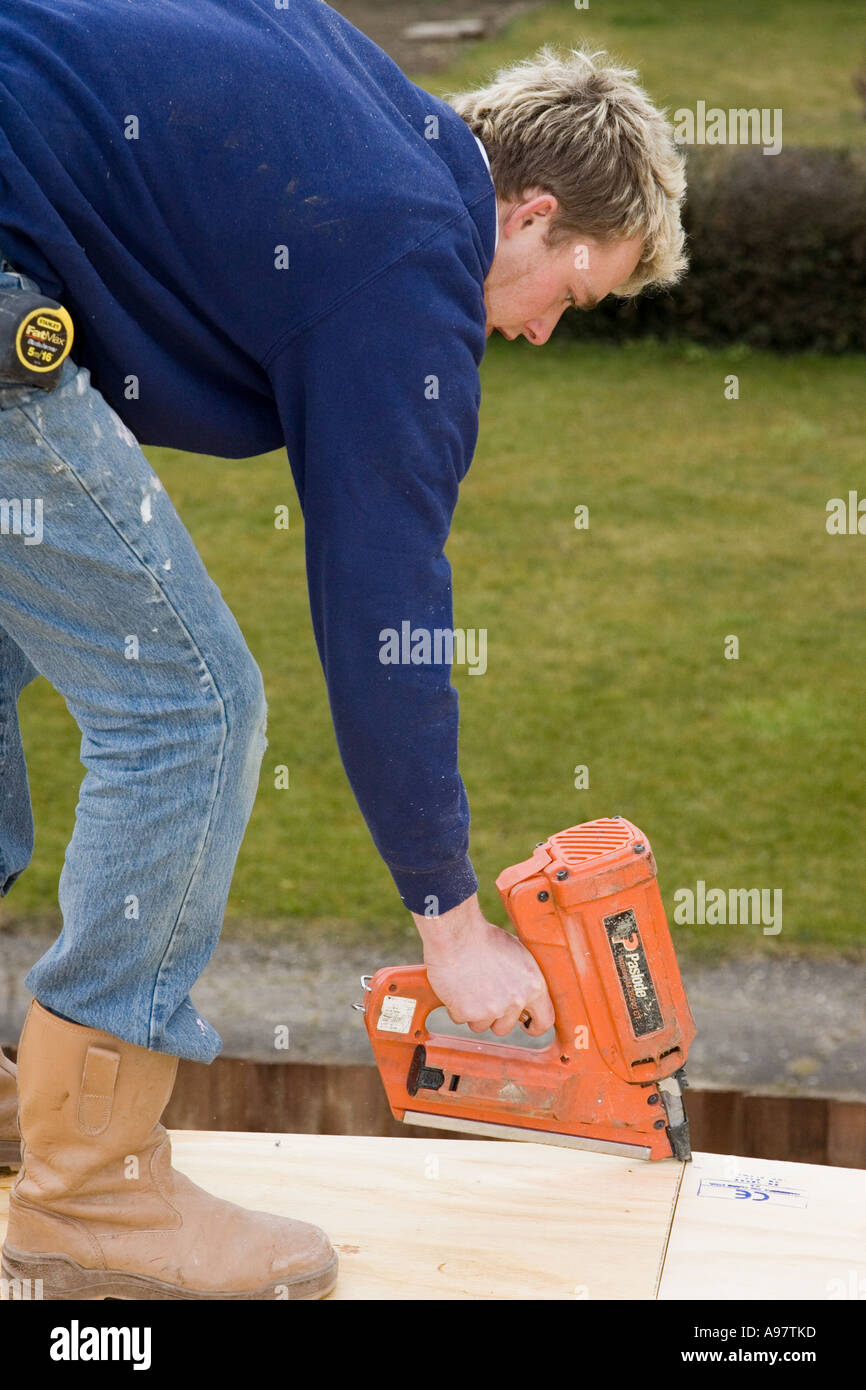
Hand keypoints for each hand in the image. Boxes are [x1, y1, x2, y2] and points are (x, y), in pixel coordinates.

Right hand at [412, 893, 554, 1036]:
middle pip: (504, 1027)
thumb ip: (524, 979)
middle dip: (494, 1017)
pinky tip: (455, 986)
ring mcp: (491, 1009)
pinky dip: (455, 1006)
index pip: (544, 1021)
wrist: (457, 934)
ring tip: (467, 986)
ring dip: (473, 1013)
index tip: (525, 1025)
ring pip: (480, 1025)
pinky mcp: (467, 1013)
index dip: (534, 1026)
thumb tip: (524, 993)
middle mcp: (516, 1001)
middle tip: (483, 995)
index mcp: (534, 986)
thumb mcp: (517, 954)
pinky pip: (460, 1018)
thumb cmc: (484, 938)